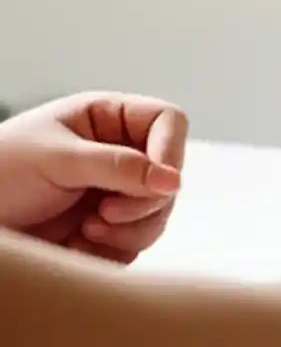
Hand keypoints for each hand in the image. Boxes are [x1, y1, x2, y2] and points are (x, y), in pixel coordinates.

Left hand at [0, 92, 186, 262]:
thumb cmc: (0, 172)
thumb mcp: (60, 161)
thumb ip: (120, 166)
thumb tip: (173, 180)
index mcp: (108, 119)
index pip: (168, 122)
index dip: (171, 149)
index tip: (160, 182)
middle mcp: (120, 153)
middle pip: (170, 175)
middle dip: (143, 202)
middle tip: (104, 214)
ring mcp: (117, 191)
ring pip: (159, 213)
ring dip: (130, 231)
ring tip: (86, 231)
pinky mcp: (109, 228)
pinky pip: (138, 243)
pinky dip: (114, 250)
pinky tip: (78, 246)